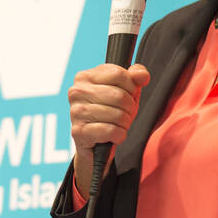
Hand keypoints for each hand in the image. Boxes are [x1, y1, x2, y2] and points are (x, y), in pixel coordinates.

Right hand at [68, 63, 150, 191]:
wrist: (96, 143)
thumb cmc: (110, 112)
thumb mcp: (126, 91)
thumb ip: (135, 77)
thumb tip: (142, 75)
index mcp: (85, 77)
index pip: (118, 74)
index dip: (131, 87)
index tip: (128, 95)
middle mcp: (76, 92)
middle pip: (119, 95)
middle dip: (129, 108)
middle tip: (125, 113)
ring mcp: (75, 112)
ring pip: (117, 114)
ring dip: (125, 123)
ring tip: (118, 125)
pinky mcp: (79, 132)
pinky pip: (111, 131)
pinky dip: (119, 135)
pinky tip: (113, 135)